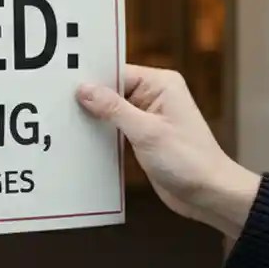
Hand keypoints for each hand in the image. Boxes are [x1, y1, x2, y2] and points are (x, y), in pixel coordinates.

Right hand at [76, 65, 259, 237]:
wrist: (210, 194)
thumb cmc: (189, 161)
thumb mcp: (147, 132)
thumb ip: (113, 109)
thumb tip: (84, 89)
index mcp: (161, 84)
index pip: (117, 72)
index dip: (91, 80)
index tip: (62, 87)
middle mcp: (155, 96)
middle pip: (111, 90)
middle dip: (89, 100)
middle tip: (58, 106)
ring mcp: (148, 117)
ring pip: (110, 111)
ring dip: (94, 119)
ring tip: (67, 123)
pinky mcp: (143, 136)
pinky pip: (115, 128)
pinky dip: (101, 133)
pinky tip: (82, 139)